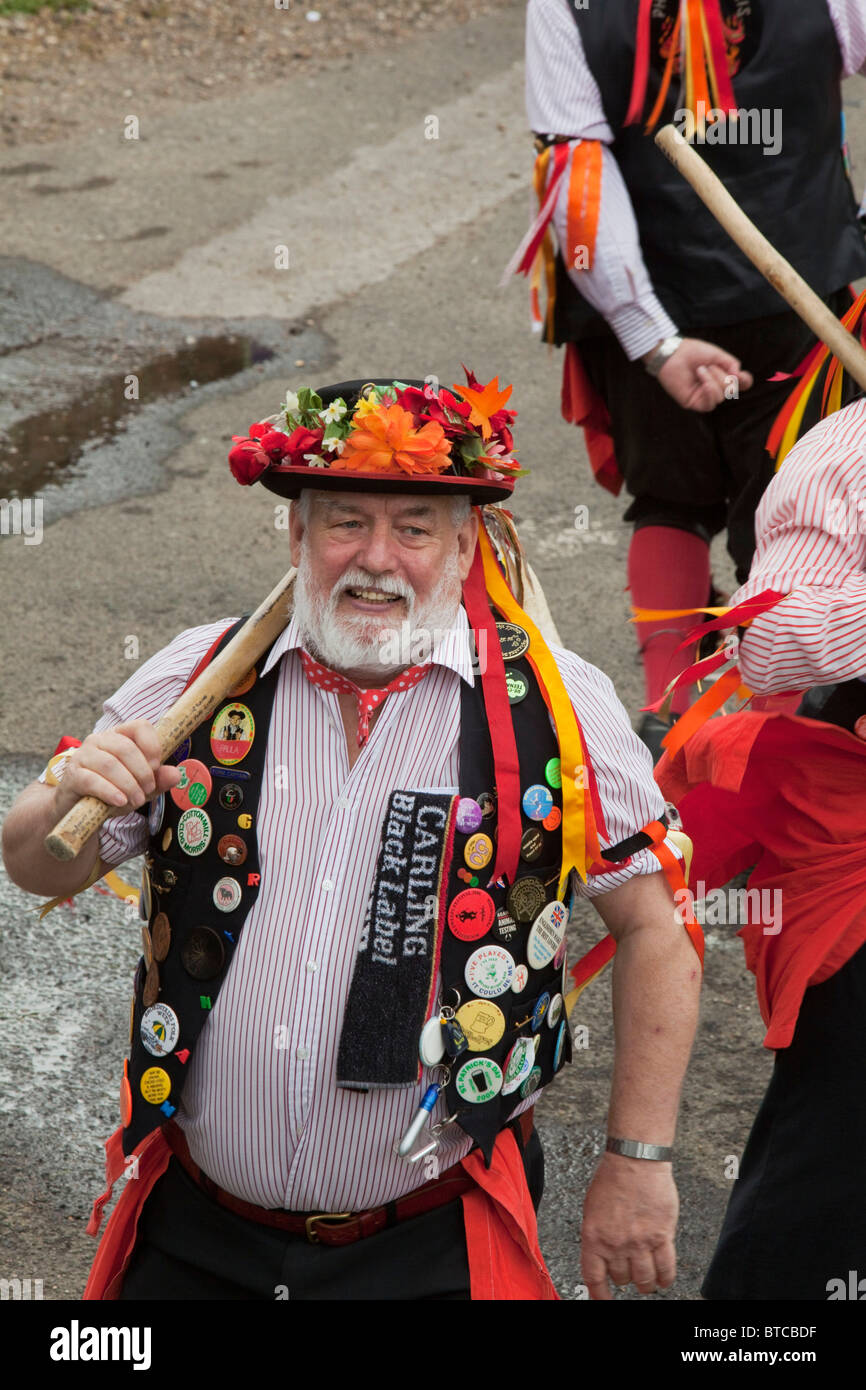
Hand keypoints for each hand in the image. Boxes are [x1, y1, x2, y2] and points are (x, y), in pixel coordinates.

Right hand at [53, 719, 181, 818]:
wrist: (78, 811)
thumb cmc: (111, 793)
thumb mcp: (139, 788)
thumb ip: (158, 780)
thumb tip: (177, 775)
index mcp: (119, 736)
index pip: (140, 726)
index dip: (152, 745)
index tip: (156, 766)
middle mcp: (99, 740)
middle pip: (126, 747)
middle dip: (142, 772)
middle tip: (148, 790)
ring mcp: (83, 756)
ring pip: (110, 764)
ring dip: (128, 784)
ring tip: (137, 800)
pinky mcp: (72, 775)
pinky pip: (92, 780)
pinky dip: (109, 791)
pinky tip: (120, 801)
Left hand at [580, 1151, 677, 1299]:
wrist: (635, 1160)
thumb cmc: (612, 1178)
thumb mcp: (592, 1209)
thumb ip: (597, 1236)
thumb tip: (601, 1256)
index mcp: (593, 1237)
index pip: (594, 1278)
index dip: (599, 1294)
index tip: (604, 1299)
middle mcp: (616, 1244)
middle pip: (621, 1279)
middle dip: (624, 1278)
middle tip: (629, 1272)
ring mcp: (640, 1242)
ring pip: (644, 1280)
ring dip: (645, 1284)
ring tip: (646, 1281)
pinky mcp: (662, 1237)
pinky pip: (666, 1269)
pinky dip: (665, 1278)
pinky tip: (664, 1279)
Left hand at [648, 337, 753, 412]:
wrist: (673, 354)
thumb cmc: (693, 352)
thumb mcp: (717, 355)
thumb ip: (731, 364)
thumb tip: (738, 377)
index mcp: (722, 374)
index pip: (740, 384)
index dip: (745, 381)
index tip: (740, 375)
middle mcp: (715, 386)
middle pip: (731, 390)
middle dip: (722, 376)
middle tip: (708, 366)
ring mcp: (704, 396)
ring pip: (720, 397)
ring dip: (713, 381)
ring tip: (700, 370)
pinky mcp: (694, 403)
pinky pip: (710, 405)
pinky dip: (710, 393)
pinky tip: (704, 384)